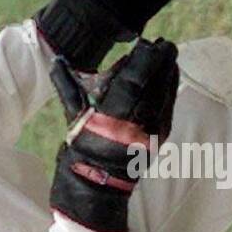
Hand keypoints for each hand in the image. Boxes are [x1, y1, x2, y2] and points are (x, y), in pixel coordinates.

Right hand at [49, 38, 179, 231]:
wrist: (96, 189)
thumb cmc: (79, 151)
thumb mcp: (73, 118)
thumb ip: (69, 86)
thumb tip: (59, 60)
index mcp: (109, 119)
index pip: (132, 83)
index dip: (144, 62)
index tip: (150, 43)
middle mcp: (133, 127)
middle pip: (153, 88)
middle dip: (162, 65)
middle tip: (167, 44)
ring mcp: (150, 135)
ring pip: (164, 99)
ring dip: (169, 75)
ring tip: (170, 56)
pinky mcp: (159, 141)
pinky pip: (168, 110)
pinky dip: (171, 91)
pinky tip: (172, 77)